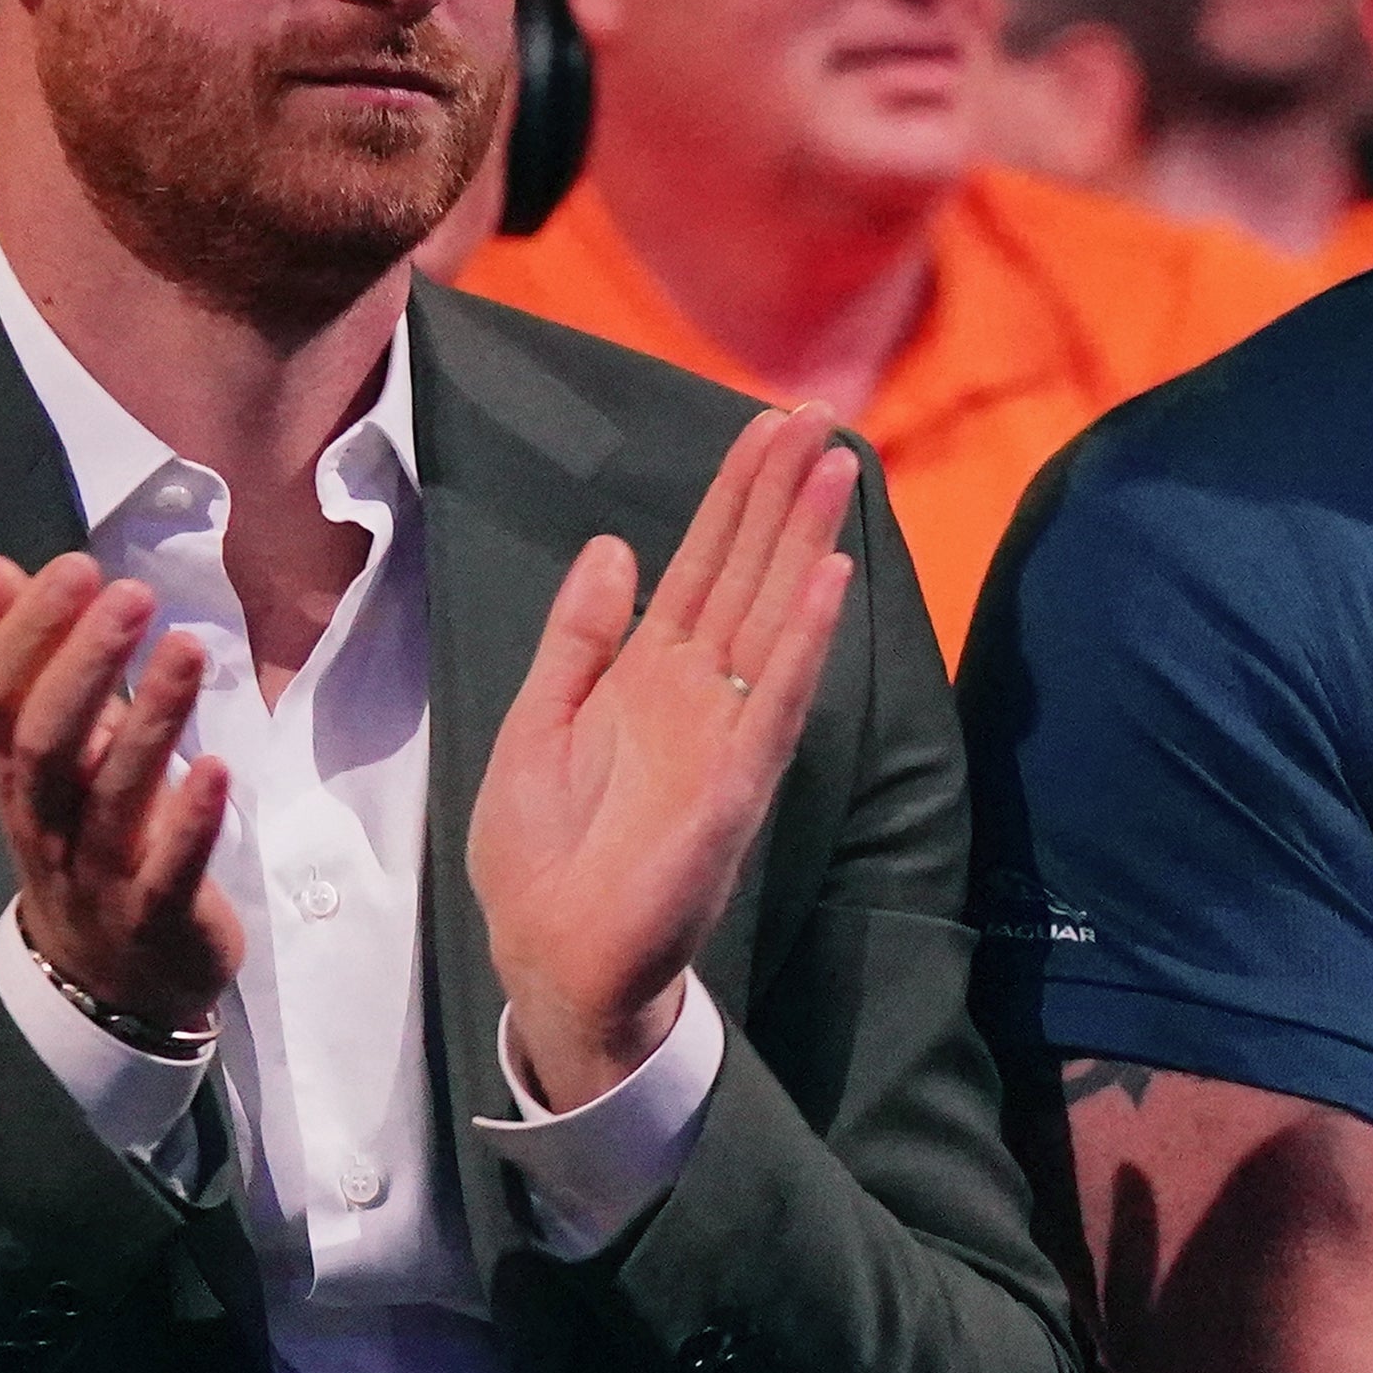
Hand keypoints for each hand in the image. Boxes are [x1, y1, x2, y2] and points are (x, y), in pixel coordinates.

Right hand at [0, 553, 241, 1038]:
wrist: (108, 985)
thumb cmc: (83, 842)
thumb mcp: (48, 753)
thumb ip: (29, 660)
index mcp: (15, 776)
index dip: (30, 633)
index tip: (77, 567)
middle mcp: (45, 821)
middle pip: (46, 742)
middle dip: (84, 665)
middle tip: (131, 595)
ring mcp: (98, 874)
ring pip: (111, 797)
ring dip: (149, 721)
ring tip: (185, 649)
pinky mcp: (158, 918)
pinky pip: (167, 873)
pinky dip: (189, 822)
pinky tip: (218, 768)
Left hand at [467, 406, 858, 1110]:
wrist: (551, 958)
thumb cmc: (540, 855)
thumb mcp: (535, 722)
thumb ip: (578, 637)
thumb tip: (616, 544)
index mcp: (644, 676)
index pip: (702, 564)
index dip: (734, 494)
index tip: (768, 423)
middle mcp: (695, 694)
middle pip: (748, 572)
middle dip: (780, 494)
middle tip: (819, 414)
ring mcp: (722, 734)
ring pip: (773, 617)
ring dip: (805, 542)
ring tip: (838, 467)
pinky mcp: (733, 784)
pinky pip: (775, 699)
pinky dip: (803, 638)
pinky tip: (830, 576)